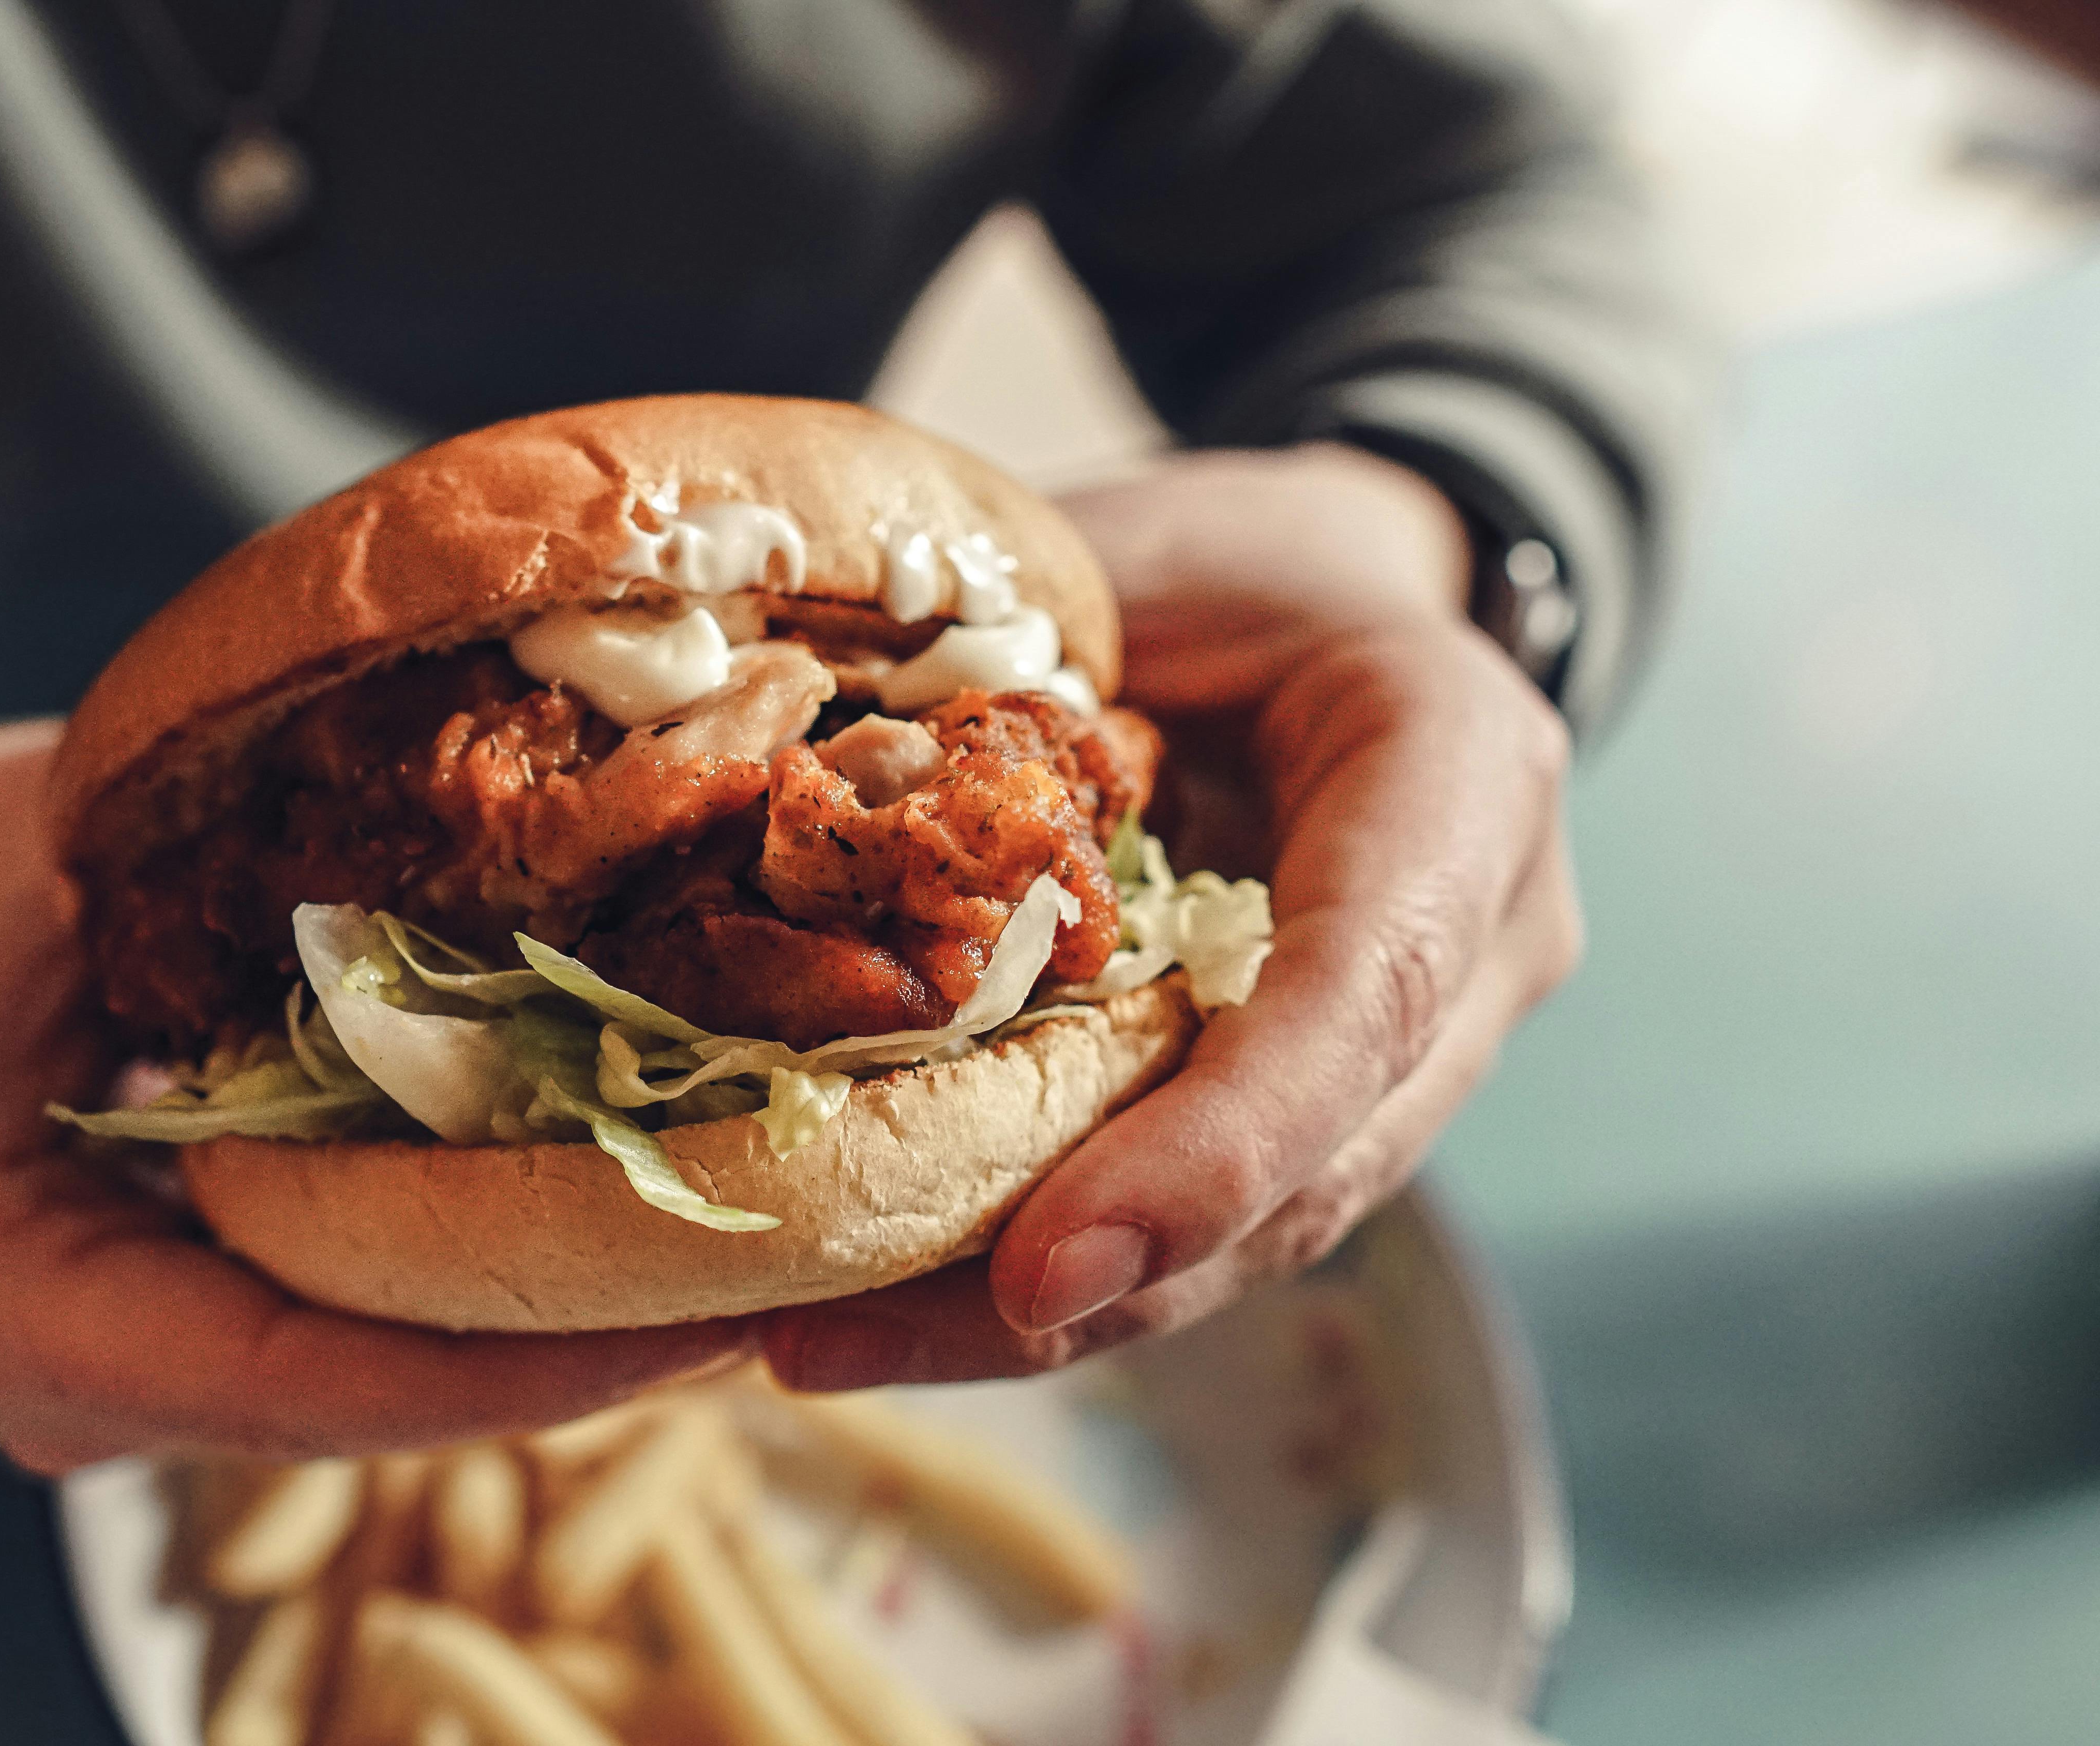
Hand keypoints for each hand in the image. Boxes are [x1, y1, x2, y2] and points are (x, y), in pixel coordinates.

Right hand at [0, 721, 751, 1472]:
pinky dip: (472, 1300)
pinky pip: (341, 1353)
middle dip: (569, 1355)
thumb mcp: (49, 855)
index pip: (300, 1381)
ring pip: (366, 1400)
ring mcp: (108, 1396)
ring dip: (542, 1336)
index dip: (512, 1361)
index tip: (701, 1313)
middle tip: (780, 1275)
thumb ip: (234, 881)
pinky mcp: (163, 1355)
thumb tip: (488, 858)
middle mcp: (53, 1392)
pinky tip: (615, 1232)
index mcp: (0, 1295)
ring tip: (740, 1256)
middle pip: (358, 1412)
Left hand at [760, 443, 1583, 1388]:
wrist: (1337, 600)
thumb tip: (769, 713)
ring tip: (823, 1346)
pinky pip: (1196, 1209)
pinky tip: (873, 1302)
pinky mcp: (1322, 1103)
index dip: (1214, 1144)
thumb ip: (1019, 643)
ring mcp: (1416, 1045)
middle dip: (1091, 1280)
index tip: (1041, 1268)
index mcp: (1460, 771)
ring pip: (1251, 1231)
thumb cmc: (1237, 560)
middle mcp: (1475, 938)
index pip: (1360, 989)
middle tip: (847, 1340)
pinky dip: (1042, 1265)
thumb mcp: (1148, 547)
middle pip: (1307, 1169)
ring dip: (1040, 1314)